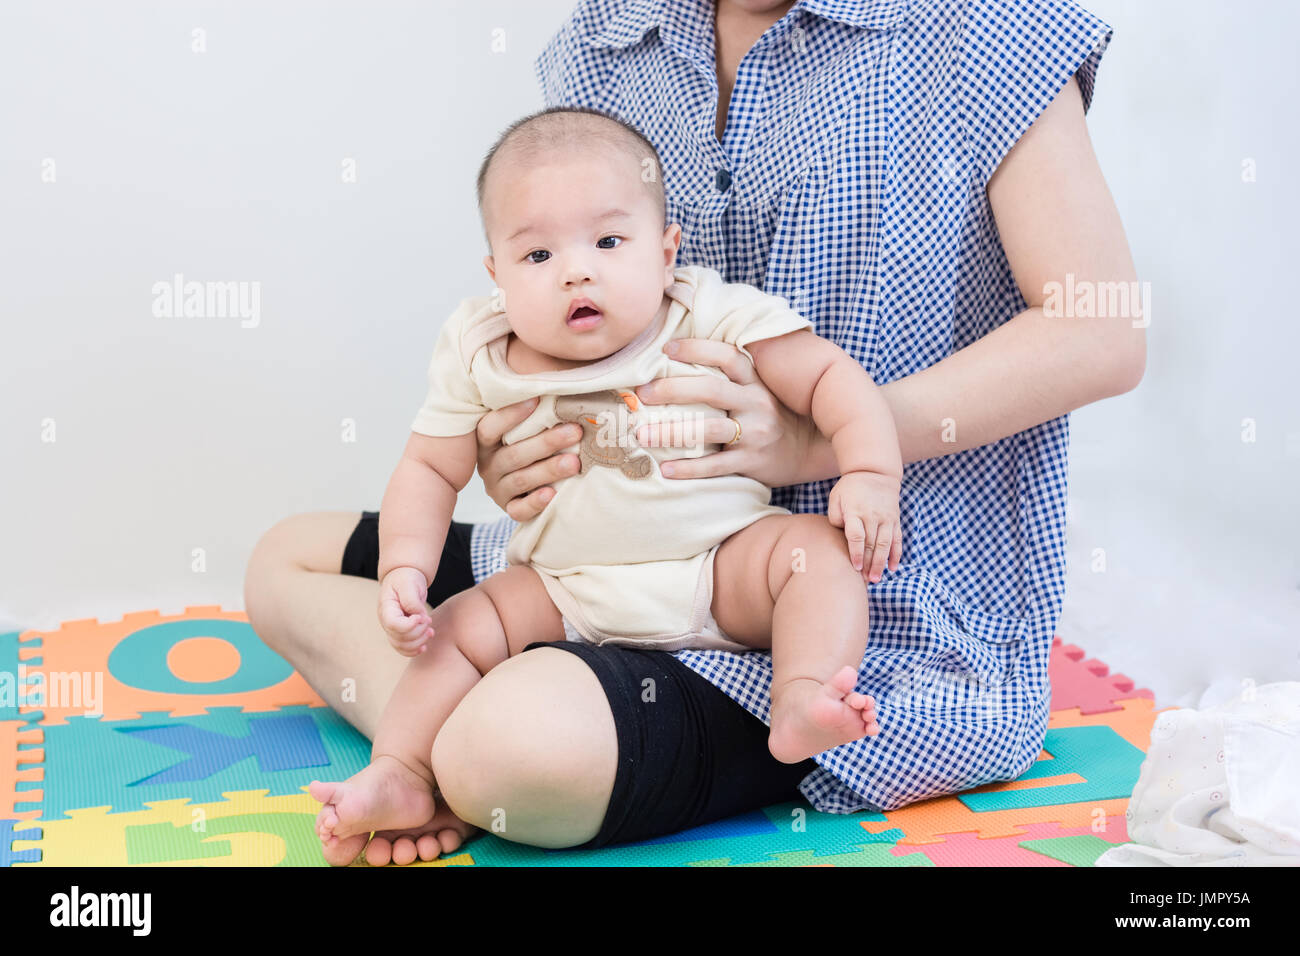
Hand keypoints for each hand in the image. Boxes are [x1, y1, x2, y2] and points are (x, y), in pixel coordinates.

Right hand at [379, 567, 434, 655]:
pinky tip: (424, 647)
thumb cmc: (406, 579)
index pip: (393, 624)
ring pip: (401, 646)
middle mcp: (386, 620)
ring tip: (431, 632)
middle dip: (418, 632)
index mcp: (386, 607)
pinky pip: (403, 648)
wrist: (405, 578)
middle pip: (399, 637)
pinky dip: (413, 651)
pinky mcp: (399, 632)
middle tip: (428, 620)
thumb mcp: (409, 583)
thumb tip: (418, 616)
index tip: (421, 616)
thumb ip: (411, 600)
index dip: (409, 625)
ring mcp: (391, 628)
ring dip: (419, 642)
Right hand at [476, 396, 582, 521]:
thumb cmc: (531, 447)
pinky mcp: (509, 509)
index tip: (537, 400)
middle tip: (575, 432)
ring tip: (574, 462)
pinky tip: (552, 494)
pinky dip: (535, 503)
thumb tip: (565, 384)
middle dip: (546, 442)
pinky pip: (519, 510)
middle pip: (513, 455)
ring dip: (548, 470)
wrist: (526, 487)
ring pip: (520, 480)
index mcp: (487, 442)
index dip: (510, 414)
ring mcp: (497, 489)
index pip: (490, 427)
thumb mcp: (524, 430)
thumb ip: (535, 414)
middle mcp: (488, 465)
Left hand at [630, 338, 823, 486]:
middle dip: (673, 389)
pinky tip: (664, 469)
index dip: (697, 349)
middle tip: (642, 394)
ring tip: (642, 434)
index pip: (727, 356)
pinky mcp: (752, 462)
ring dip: (671, 431)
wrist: (806, 452)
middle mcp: (756, 403)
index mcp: (755, 382)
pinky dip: (689, 468)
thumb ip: (729, 378)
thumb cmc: (769, 416)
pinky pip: (716, 466)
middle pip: (711, 389)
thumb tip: (679, 360)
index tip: (666, 349)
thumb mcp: (757, 390)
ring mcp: (755, 433)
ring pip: (709, 429)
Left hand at [827, 471, 901, 583]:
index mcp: (856, 511)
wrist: (875, 473)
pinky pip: (898, 539)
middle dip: (869, 564)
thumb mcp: (836, 497)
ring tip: (877, 579)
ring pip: (885, 545)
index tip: (855, 567)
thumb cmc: (850, 488)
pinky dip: (896, 554)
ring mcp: (887, 518)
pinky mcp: (895, 520)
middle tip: (865, 581)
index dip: (857, 553)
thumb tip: (841, 535)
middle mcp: (873, 516)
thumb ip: (835, 516)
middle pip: (872, 544)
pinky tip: (892, 568)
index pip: (857, 536)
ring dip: (881, 563)